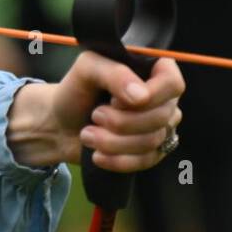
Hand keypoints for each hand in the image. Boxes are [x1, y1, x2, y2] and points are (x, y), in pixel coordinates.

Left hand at [7, 54, 184, 170]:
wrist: (59, 125)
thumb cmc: (75, 91)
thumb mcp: (87, 69)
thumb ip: (114, 73)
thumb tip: (141, 96)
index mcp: (153, 72)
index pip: (173, 83)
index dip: (149, 95)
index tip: (115, 100)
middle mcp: (163, 100)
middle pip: (161, 117)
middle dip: (120, 122)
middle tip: (95, 116)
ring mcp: (161, 128)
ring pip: (152, 142)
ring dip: (113, 142)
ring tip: (87, 134)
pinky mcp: (151, 153)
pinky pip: (146, 162)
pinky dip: (117, 161)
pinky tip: (97, 155)